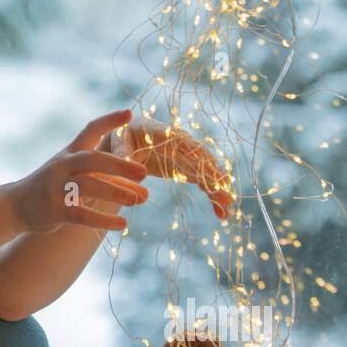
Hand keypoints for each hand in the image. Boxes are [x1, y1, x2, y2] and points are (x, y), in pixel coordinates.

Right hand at [11, 109, 148, 234]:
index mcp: (70, 153)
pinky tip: (122, 224)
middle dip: (119, 165)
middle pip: (92, 159)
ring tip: (139, 200)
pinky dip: (103, 219)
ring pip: (88, 186)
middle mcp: (63, 166)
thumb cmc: (54, 188)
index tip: (129, 113)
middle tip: (144, 173)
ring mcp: (57, 187)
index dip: (109, 121)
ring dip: (115, 192)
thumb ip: (106, 180)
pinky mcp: (54, 210)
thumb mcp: (74, 175)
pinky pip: (82, 214)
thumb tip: (143, 192)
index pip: (90, 130)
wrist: (16, 205)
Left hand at [108, 115, 231, 220]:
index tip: (207, 164)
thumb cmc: (122, 137)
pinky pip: (204, 182)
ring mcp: (187, 157)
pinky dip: (212, 196)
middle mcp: (181, 143)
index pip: (182, 142)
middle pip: (202, 159)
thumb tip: (126, 166)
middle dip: (213, 175)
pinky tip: (221, 213)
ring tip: (227, 207)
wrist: (128, 139)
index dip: (195, 153)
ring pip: (207, 172)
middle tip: (225, 192)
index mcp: (163, 133)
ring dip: (218, 189)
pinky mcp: (187, 169)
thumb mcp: (120, 143)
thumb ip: (122, 153)